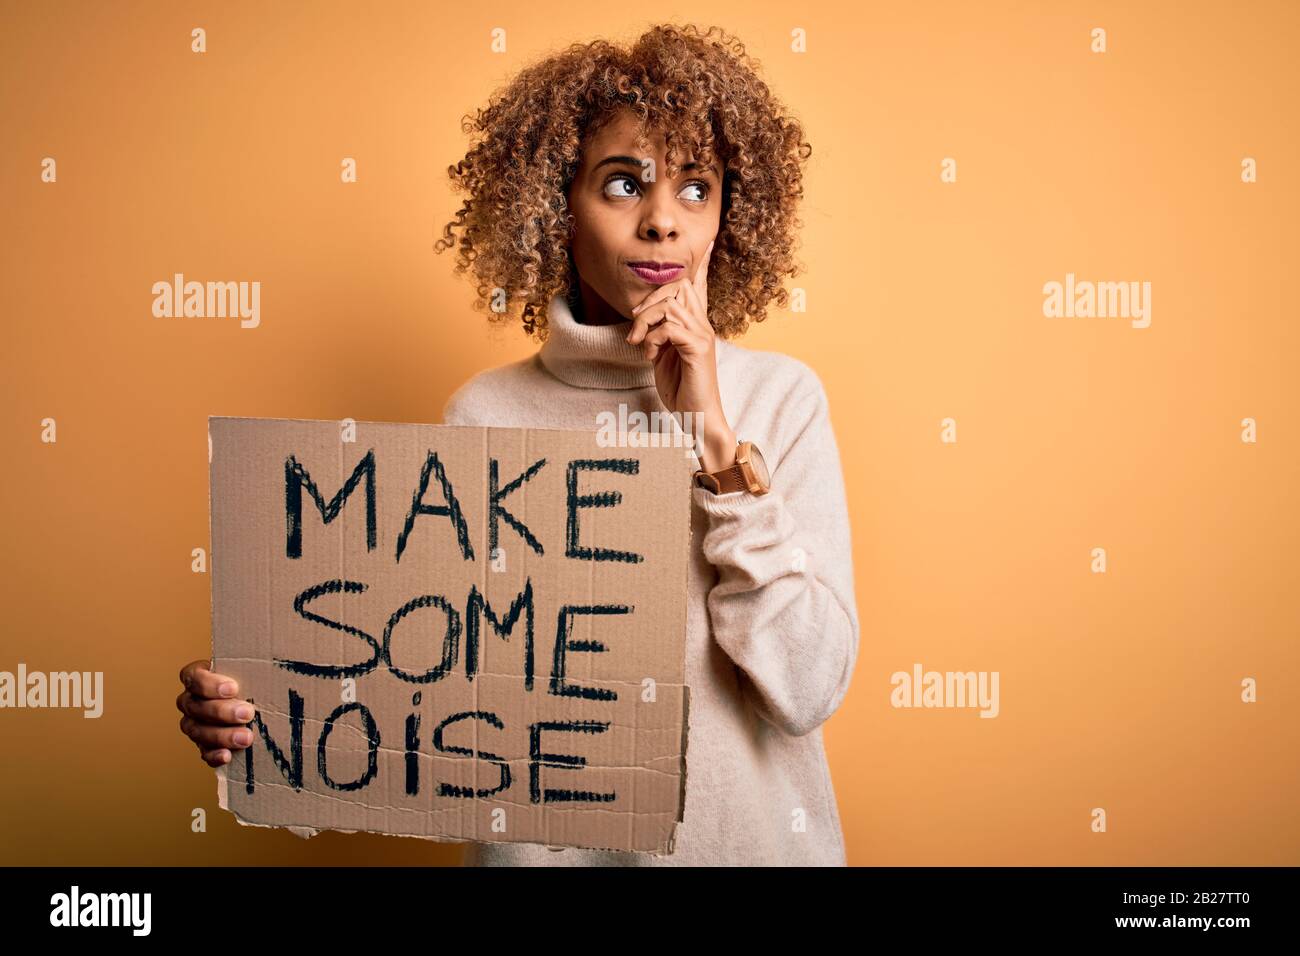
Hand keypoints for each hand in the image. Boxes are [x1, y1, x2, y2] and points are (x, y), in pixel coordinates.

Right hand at [177, 659, 254, 767]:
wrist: (254, 701)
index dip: (209, 684)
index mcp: (197, 677)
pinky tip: (228, 755)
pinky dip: (213, 755)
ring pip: (197, 730)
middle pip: (196, 706)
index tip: (233, 688)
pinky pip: (202, 752)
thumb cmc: (253, 679)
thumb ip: (259, 663)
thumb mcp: (253, 667)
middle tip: (247, 713)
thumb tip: (288, 649)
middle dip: (222, 712)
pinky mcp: (202, 744)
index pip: (193, 678)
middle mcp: (190, 700)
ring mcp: (193, 723)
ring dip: (221, 736)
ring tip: (246, 738)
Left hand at [626, 240, 736, 471]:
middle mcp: (703, 324)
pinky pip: (670, 327)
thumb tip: (645, 322)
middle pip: (678, 286)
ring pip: (670, 305)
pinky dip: (652, 338)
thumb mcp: (664, 356)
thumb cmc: (682, 389)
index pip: (699, 286)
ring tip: (638, 342)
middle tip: (635, 322)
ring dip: (645, 321)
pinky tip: (649, 355)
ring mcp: (702, 335)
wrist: (698, 418)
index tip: (708, 242)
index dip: (702, 264)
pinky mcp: (697, 349)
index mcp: (696, 324)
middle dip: (650, 298)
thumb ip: (659, 335)